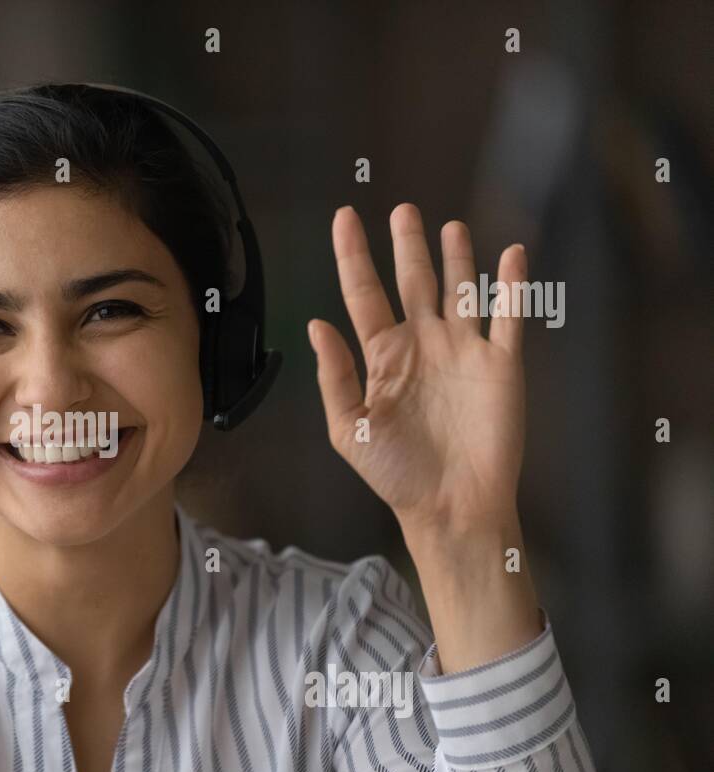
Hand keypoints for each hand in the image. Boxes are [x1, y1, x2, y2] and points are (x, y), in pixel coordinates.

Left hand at [309, 203, 527, 537]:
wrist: (450, 505)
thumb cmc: (395, 473)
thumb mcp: (349, 427)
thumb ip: (334, 375)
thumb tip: (316, 325)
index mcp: (382, 357)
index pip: (364, 294)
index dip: (353, 255)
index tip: (345, 217)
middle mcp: (422, 345)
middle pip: (413, 282)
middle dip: (407, 246)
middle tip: (403, 209)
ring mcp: (463, 351)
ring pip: (460, 290)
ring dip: (456, 258)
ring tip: (448, 226)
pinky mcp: (501, 364)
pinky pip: (509, 315)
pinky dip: (511, 284)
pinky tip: (510, 253)